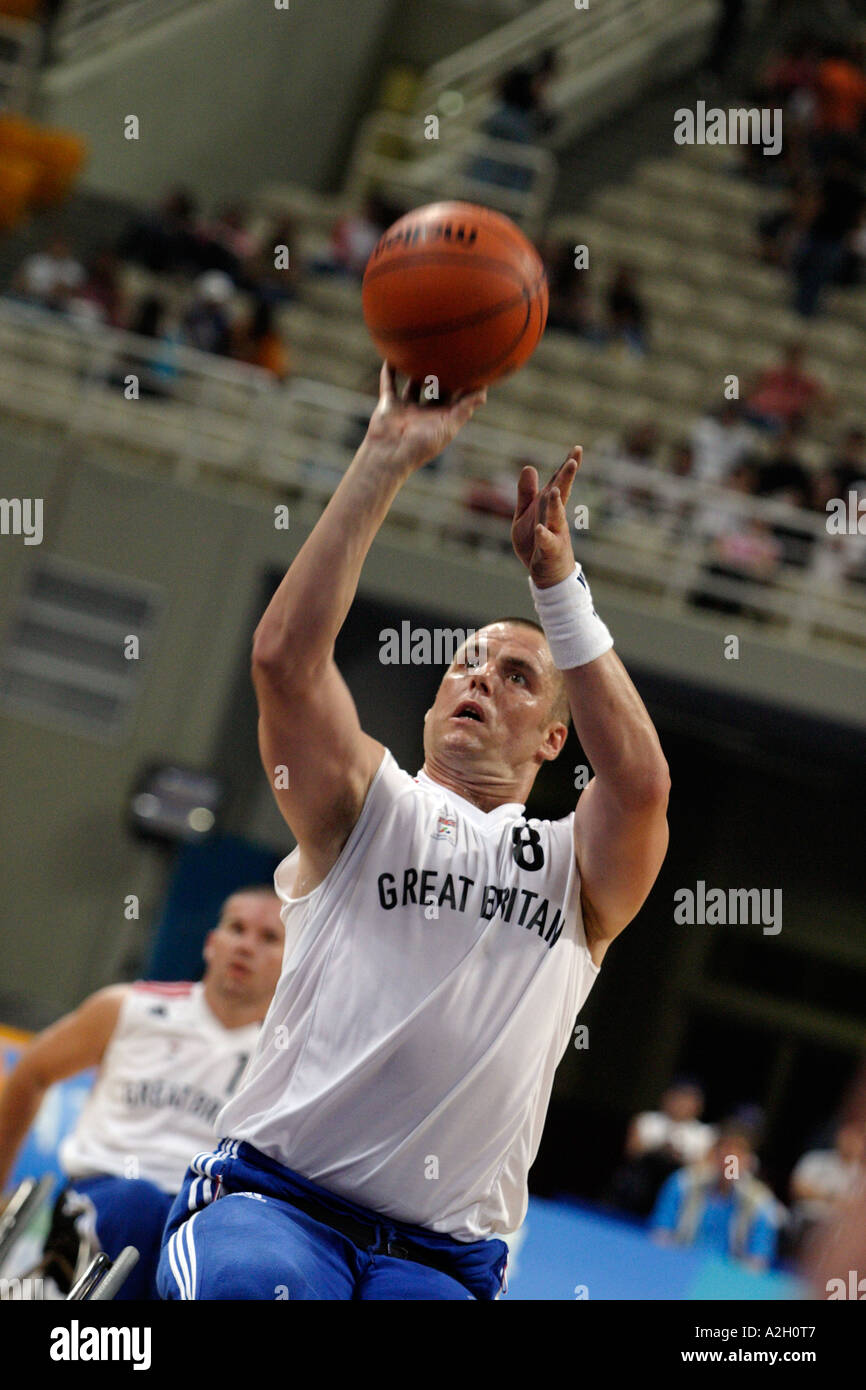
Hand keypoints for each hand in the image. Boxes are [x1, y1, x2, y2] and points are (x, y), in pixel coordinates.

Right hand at [364, 362, 486, 474]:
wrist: (390, 455)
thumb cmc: (421, 446)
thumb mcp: (448, 428)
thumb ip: (463, 410)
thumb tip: (483, 394)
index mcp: (441, 419)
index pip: (457, 399)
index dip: (466, 386)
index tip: (475, 368)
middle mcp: (425, 413)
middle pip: (436, 390)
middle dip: (444, 375)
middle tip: (452, 353)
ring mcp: (406, 408)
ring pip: (413, 385)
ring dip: (416, 372)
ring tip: (424, 352)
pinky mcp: (389, 404)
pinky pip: (389, 384)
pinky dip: (389, 371)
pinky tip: (391, 356)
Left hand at [512, 447, 580, 586]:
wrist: (548, 574)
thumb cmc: (537, 542)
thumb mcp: (526, 513)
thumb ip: (527, 492)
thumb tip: (528, 467)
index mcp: (549, 506)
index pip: (558, 483)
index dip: (567, 466)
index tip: (578, 448)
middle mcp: (555, 517)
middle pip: (562, 495)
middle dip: (567, 478)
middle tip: (574, 460)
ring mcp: (554, 533)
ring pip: (555, 517)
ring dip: (556, 504)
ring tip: (556, 490)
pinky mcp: (549, 551)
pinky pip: (546, 543)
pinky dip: (543, 536)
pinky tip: (540, 529)